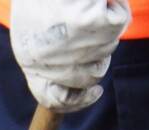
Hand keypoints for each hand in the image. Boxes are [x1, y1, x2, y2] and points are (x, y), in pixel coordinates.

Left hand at [10, 0, 130, 111]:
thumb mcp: (34, 21)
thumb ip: (50, 49)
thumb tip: (80, 77)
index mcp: (29, 58)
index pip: (55, 98)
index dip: (77, 101)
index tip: (93, 92)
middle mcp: (48, 60)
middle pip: (90, 73)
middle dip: (96, 51)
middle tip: (89, 19)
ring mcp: (72, 45)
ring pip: (107, 45)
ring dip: (105, 22)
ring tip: (88, 0)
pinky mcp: (91, 24)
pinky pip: (119, 19)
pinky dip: (116, 2)